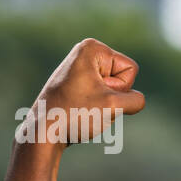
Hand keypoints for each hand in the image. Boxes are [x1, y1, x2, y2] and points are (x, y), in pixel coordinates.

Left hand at [19, 38, 144, 144]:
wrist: (43, 132)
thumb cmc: (75, 114)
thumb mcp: (114, 106)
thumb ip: (136, 100)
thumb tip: (135, 99)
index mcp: (93, 48)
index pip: (130, 70)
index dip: (119, 88)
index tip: (95, 94)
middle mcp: (86, 54)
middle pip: (123, 79)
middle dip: (113, 97)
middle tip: (89, 104)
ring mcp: (82, 70)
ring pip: (115, 92)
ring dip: (106, 106)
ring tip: (84, 109)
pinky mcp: (79, 86)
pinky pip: (104, 98)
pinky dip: (98, 109)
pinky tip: (80, 113)